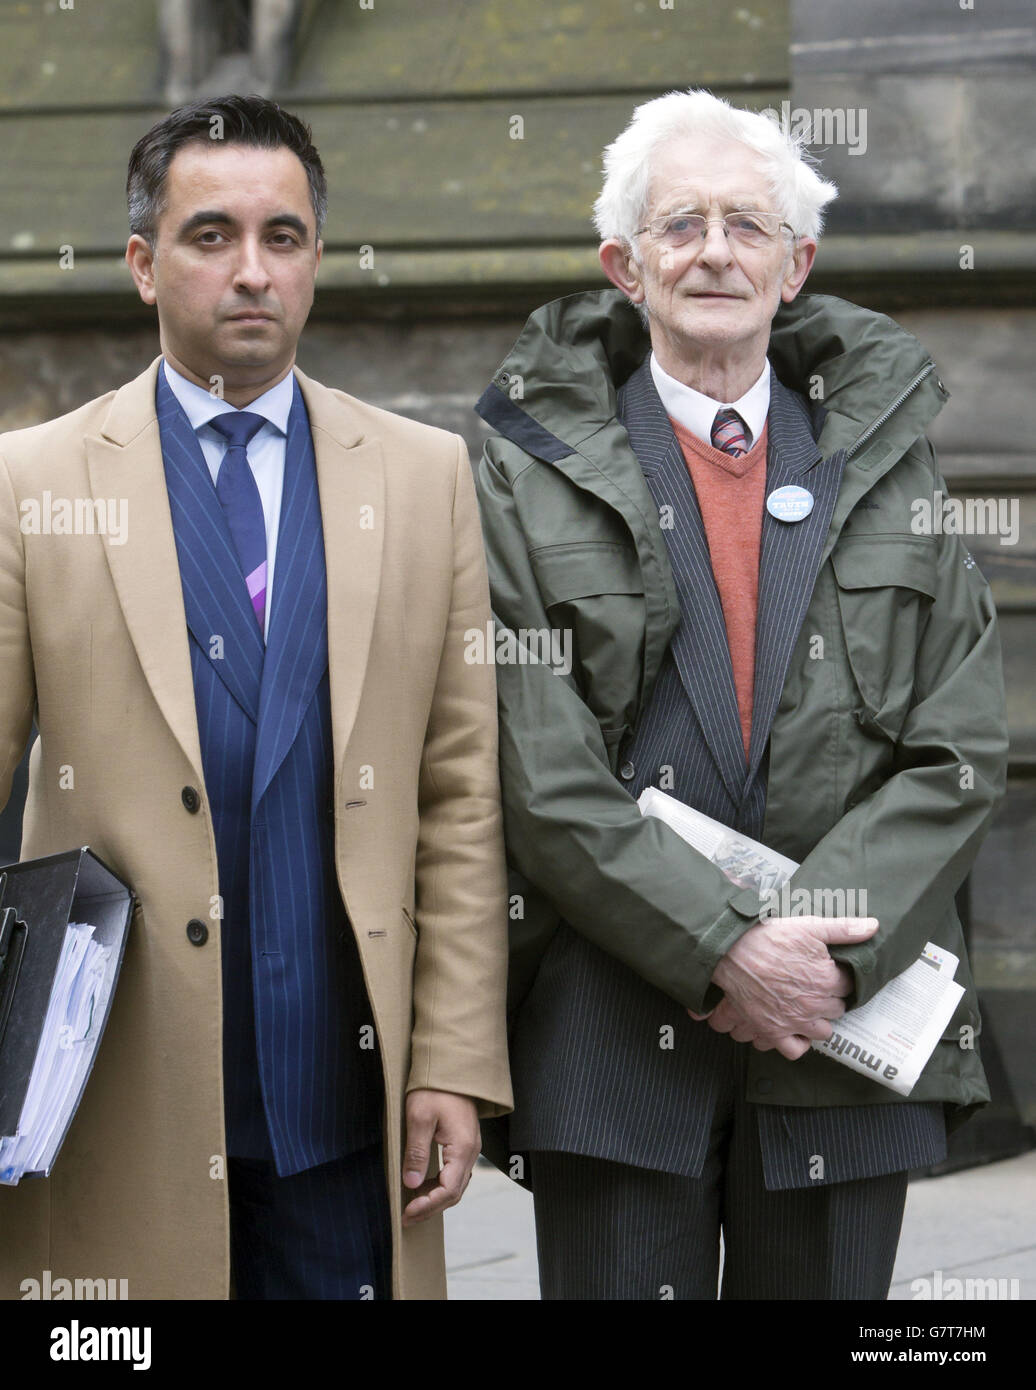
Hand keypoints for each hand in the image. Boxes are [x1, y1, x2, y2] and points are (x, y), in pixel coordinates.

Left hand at [402, 1089, 479, 1226]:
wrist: (452, 1065)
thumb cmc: (435, 1088)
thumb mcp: (420, 1118)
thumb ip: (417, 1152)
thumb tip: (412, 1183)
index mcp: (463, 1148)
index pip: (448, 1190)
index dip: (427, 1205)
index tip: (407, 1212)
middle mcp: (471, 1151)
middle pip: (454, 1192)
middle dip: (430, 1208)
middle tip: (406, 1217)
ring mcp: (469, 1147)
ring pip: (456, 1184)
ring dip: (435, 1198)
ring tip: (412, 1205)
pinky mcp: (463, 1142)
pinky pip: (455, 1173)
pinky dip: (440, 1185)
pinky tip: (424, 1185)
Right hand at [707, 915, 876, 1044]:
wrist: (731, 951)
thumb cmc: (768, 936)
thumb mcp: (808, 926)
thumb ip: (843, 929)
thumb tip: (874, 927)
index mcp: (826, 979)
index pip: (849, 986)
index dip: (840, 977)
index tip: (830, 971)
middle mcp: (814, 1004)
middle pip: (837, 1009)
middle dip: (830, 997)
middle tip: (817, 986)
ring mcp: (794, 1021)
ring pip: (822, 1031)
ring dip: (818, 1020)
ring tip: (808, 1007)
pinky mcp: (773, 1031)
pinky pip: (795, 1050)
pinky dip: (798, 1043)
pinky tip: (796, 1029)